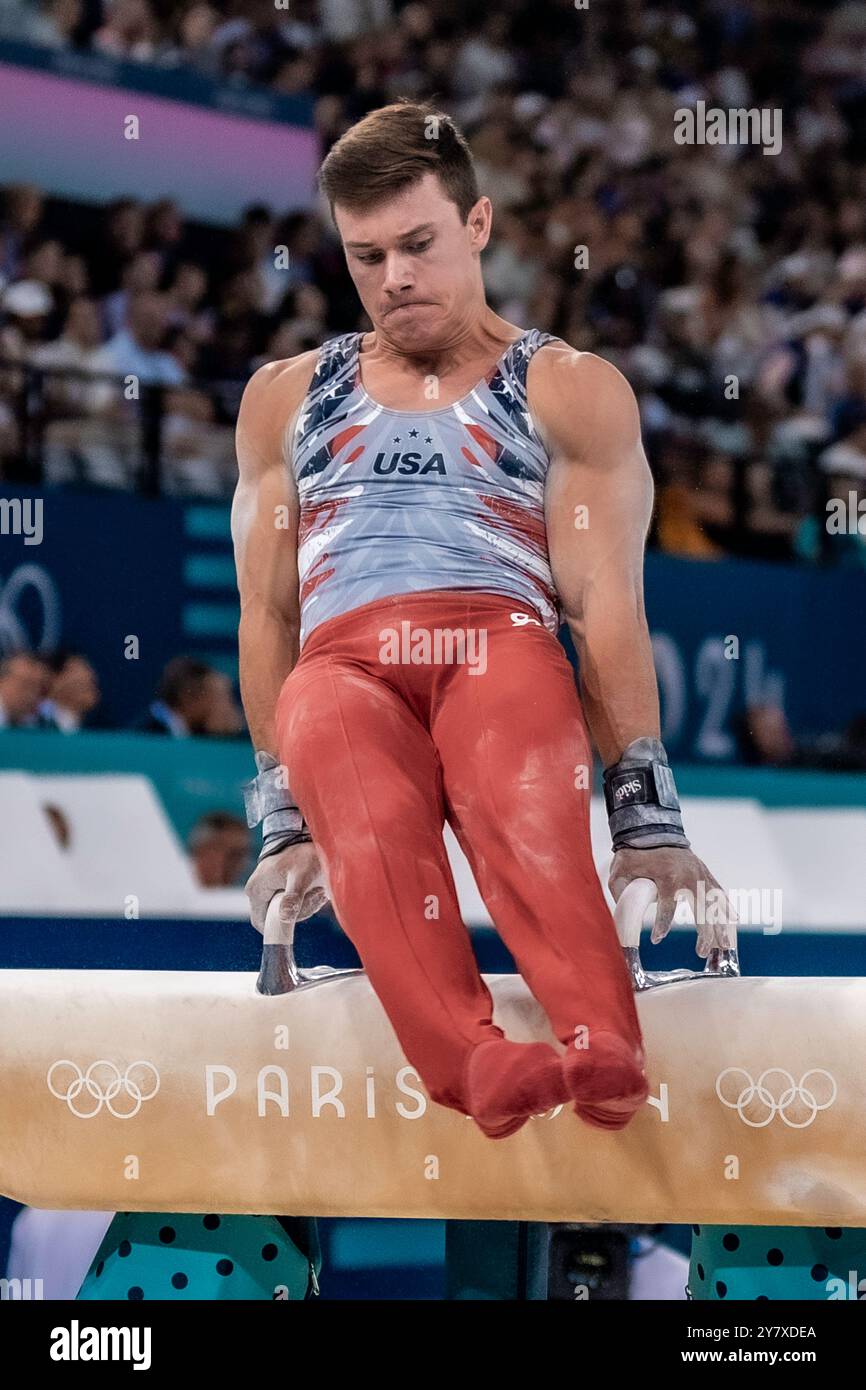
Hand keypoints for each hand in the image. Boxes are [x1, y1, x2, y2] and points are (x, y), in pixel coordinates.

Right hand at [244, 840, 329, 935]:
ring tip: (319, 890)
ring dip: (306, 906)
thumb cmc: (304, 855)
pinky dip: (305, 900)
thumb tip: (284, 918)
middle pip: (277, 918)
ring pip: (286, 912)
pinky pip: (290, 904)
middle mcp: (257, 891)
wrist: (309, 838)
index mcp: (256, 890)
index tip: (301, 922)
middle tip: (316, 896)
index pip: (262, 924)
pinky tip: (316, 889)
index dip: (279, 928)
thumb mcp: (302, 876)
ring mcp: (267, 890)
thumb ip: (293, 897)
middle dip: (299, 912)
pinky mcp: (277, 889)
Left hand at [608, 845, 735, 957]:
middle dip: (704, 934)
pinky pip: (719, 892)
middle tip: (702, 953)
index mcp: (668, 878)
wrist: (652, 831)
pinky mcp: (704, 873)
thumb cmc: (634, 855)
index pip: (667, 909)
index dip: (661, 926)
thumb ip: (620, 894)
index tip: (656, 939)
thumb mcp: (620, 873)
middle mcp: (688, 877)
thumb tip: (617, 918)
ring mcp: (700, 874)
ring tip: (724, 946)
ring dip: (721, 926)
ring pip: (716, 904)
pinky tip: (732, 921)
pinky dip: (726, 907)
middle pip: (702, 911)